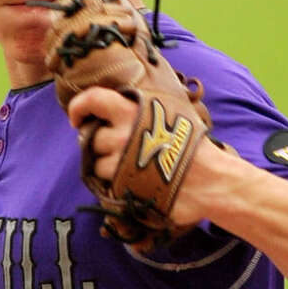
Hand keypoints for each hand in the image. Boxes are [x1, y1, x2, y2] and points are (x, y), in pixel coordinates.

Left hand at [67, 85, 223, 231]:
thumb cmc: (193, 145)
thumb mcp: (170, 112)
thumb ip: (139, 108)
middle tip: (123, 150)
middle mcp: (122, 134)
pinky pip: (106, 186)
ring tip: (135, 169)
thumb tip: (113, 107)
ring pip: (97, 165)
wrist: (210, 180)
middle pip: (92, 139)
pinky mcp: (122, 188)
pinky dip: (116, 186)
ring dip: (108, 168)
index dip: (79, 108)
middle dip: (102, 145)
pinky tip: (136, 183)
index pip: (92, 100)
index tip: (76, 119)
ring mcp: (120, 163)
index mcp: (132, 110)